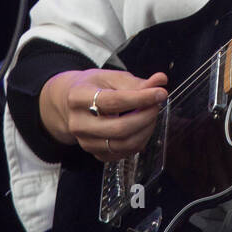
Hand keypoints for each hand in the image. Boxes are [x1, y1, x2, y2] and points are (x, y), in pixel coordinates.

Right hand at [38, 68, 167, 162]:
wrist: (70, 104)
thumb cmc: (94, 87)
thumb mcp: (111, 77)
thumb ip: (136, 82)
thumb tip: (161, 80)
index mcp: (78, 97)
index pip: (113, 101)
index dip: (141, 98)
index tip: (160, 93)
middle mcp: (78, 123)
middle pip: (119, 128)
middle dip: (145, 117)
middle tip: (157, 105)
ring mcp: (85, 142)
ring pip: (123, 144)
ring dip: (145, 130)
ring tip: (151, 115)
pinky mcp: (95, 154)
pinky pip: (124, 153)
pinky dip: (140, 140)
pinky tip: (143, 127)